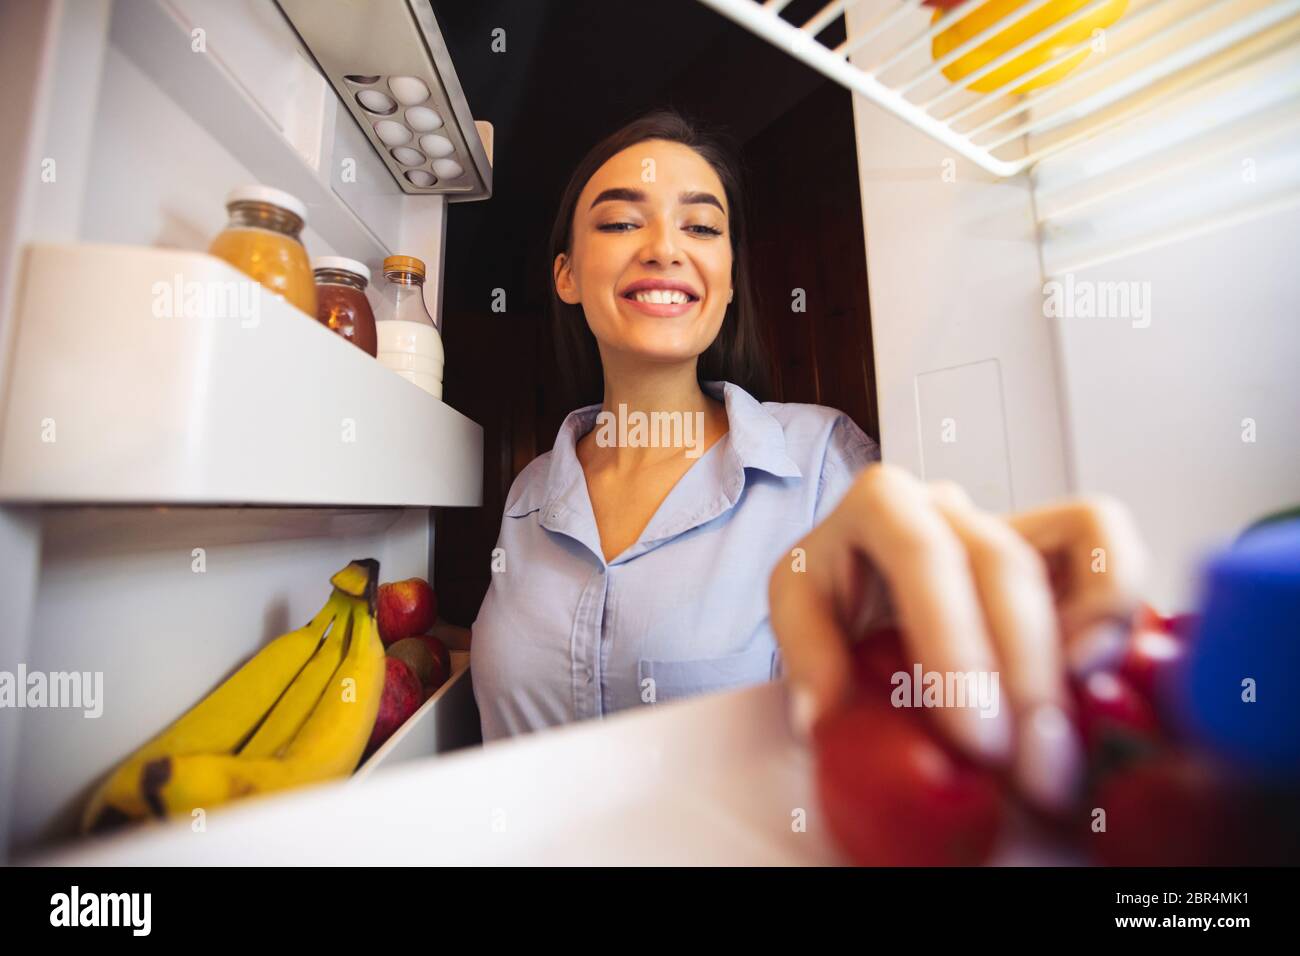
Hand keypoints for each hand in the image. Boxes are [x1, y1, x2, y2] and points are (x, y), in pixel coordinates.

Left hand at [768, 463, 1146, 809]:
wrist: (864, 589)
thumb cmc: (837, 597)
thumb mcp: (802, 611)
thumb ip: (808, 656)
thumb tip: (823, 718)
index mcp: (879, 504)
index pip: (923, 555)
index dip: (957, 645)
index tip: (976, 740)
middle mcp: (950, 501)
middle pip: (1005, 564)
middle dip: (1024, 675)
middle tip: (1029, 772)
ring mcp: (1010, 515)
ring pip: (1075, 549)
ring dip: (1086, 649)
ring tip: (1069, 738)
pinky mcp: (1060, 544)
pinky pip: (1109, 548)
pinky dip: (1117, 610)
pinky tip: (1093, 683)